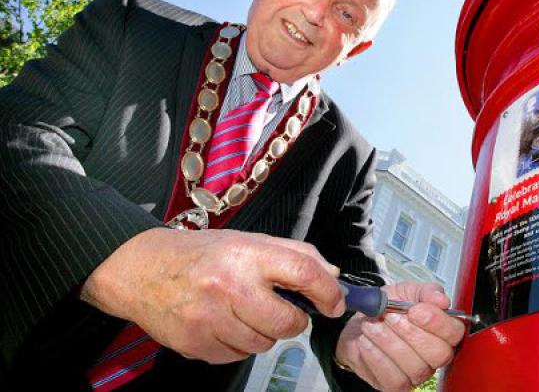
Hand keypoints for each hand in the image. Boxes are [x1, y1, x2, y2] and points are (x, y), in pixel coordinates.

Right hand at [80, 227, 344, 363]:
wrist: (143, 270)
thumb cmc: (203, 254)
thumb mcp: (249, 241)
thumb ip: (294, 255)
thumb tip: (332, 275)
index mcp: (247, 254)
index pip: (305, 273)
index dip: (329, 292)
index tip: (335, 303)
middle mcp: (230, 285)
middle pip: (288, 322)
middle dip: (294, 321)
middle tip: (283, 310)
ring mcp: (211, 318)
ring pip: (264, 344)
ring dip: (264, 333)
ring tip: (245, 312)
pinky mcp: (196, 344)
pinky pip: (238, 356)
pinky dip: (239, 344)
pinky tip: (224, 323)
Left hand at [335, 282, 465, 390]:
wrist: (359, 324)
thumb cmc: (386, 309)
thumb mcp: (405, 291)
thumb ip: (425, 292)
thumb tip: (441, 299)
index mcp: (442, 330)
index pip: (455, 332)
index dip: (437, 322)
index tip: (415, 310)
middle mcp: (434, 355)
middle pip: (438, 353)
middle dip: (410, 332)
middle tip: (390, 316)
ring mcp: (417, 373)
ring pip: (415, 367)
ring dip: (389, 342)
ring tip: (372, 325)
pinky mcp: (396, 385)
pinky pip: (393, 378)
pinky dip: (376, 356)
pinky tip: (367, 341)